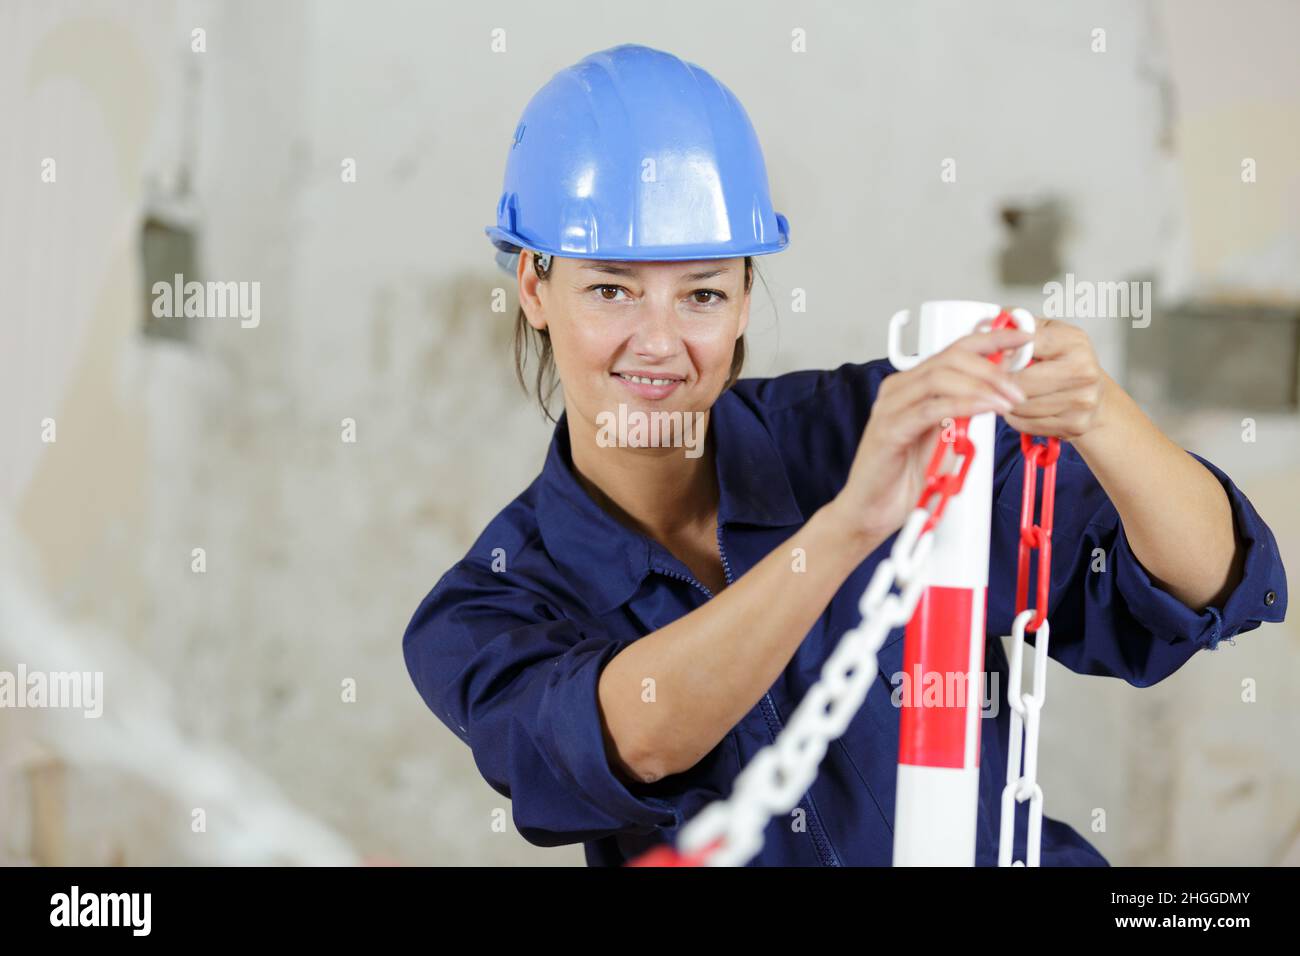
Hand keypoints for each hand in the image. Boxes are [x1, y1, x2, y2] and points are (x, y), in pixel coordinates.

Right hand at [833, 326, 1031, 548]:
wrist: (870, 511)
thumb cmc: (904, 478)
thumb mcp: (942, 437)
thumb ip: (961, 412)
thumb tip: (1000, 392)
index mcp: (911, 386)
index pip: (954, 349)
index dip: (990, 339)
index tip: (1021, 339)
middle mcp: (898, 390)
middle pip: (950, 358)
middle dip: (992, 367)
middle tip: (1018, 387)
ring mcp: (890, 408)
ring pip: (941, 377)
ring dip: (982, 385)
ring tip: (1008, 401)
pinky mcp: (889, 431)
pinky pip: (931, 410)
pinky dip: (963, 405)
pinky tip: (985, 409)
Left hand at [1004, 318, 1109, 439]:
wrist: (1095, 396)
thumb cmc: (1066, 362)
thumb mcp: (1048, 333)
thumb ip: (1019, 325)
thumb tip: (987, 322)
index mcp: (1074, 342)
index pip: (1026, 344)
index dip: (1003, 354)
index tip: (993, 359)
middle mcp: (1083, 371)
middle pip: (1021, 382)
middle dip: (1002, 383)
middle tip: (995, 380)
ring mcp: (1081, 400)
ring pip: (1020, 406)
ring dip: (1007, 401)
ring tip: (1012, 393)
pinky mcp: (1075, 424)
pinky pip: (1026, 424)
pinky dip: (1016, 418)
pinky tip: (1023, 409)